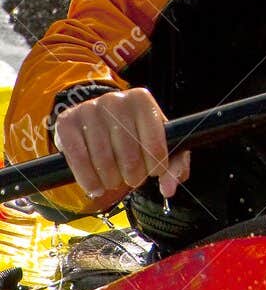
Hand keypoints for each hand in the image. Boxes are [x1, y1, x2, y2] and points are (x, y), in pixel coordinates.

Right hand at [53, 88, 190, 204]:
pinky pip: (78, 159)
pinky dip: (88, 180)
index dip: (157, 166)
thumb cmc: (133, 134)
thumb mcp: (158, 143)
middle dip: (134, 176)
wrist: (96, 120)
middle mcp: (115, 100)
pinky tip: (95, 188)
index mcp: (142, 100)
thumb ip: (174, 165)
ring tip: (115, 182)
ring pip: (104, 159)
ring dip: (112, 180)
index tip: (153, 173)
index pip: (155, 143)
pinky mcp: (67, 123)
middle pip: (129, 154)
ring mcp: (88, 109)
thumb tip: (168, 189)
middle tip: (133, 180)